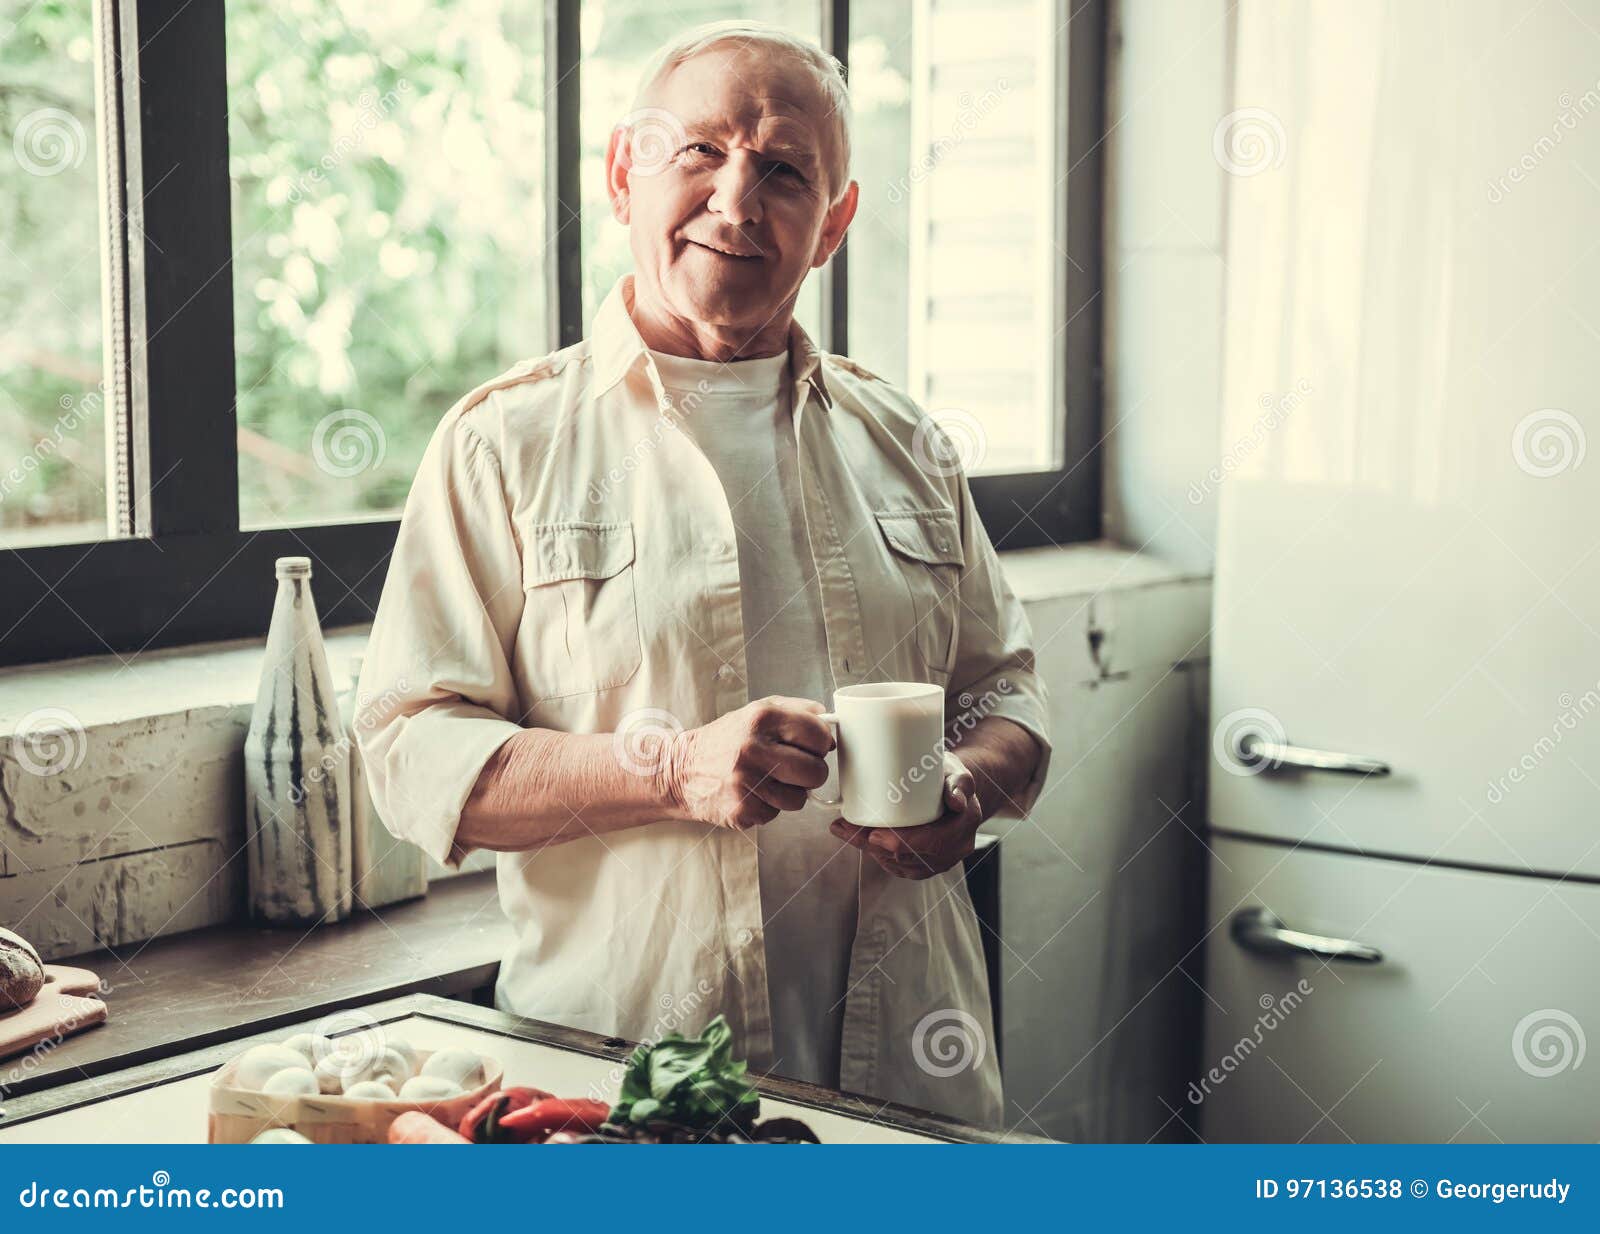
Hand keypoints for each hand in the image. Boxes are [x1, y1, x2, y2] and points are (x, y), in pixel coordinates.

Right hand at [663, 696, 833, 829]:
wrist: (681, 769)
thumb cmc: (726, 739)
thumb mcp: (757, 711)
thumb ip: (797, 710)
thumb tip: (830, 723)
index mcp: (761, 718)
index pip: (819, 735)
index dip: (822, 743)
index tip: (813, 746)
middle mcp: (753, 748)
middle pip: (816, 771)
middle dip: (812, 772)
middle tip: (795, 767)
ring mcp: (747, 782)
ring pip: (800, 798)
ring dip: (791, 792)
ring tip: (770, 780)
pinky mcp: (742, 809)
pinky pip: (777, 814)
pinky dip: (770, 806)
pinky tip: (753, 793)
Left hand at [829, 754, 982, 879]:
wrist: (955, 791)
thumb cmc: (951, 777)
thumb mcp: (957, 772)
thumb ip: (960, 784)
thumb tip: (956, 800)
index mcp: (963, 827)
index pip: (932, 842)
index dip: (902, 842)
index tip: (874, 834)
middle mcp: (954, 849)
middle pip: (909, 856)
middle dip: (874, 846)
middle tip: (846, 829)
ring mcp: (940, 860)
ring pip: (899, 864)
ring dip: (870, 850)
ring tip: (845, 831)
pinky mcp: (925, 864)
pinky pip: (898, 867)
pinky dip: (876, 854)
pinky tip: (859, 840)